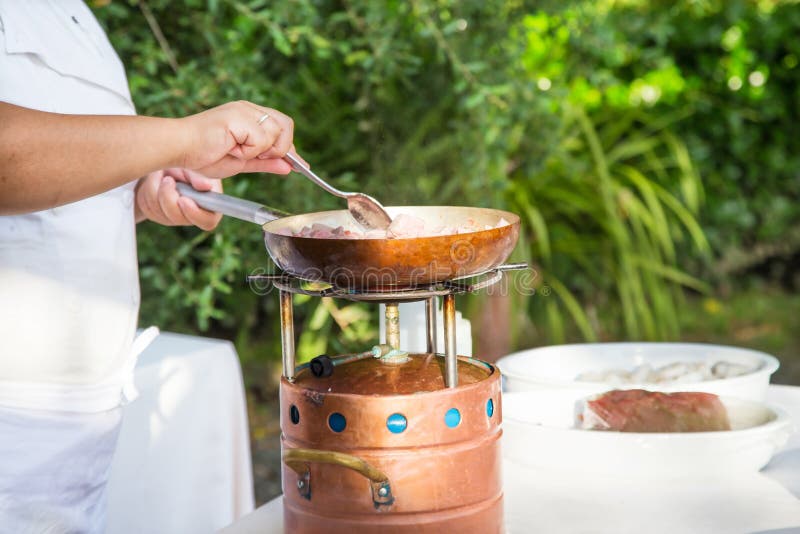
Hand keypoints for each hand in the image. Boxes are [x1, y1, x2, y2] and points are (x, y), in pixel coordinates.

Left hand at [135, 168, 222, 229]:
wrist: (163, 164)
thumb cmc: (183, 164)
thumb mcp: (192, 166)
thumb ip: (198, 177)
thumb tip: (206, 186)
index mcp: (209, 203)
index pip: (208, 221)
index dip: (195, 214)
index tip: (183, 199)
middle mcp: (192, 214)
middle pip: (178, 218)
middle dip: (169, 197)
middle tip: (168, 179)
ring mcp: (173, 217)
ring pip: (159, 213)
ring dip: (156, 190)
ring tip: (160, 174)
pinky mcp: (157, 215)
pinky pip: (147, 209)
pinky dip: (146, 192)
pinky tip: (154, 181)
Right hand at [179, 101, 305, 178]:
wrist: (179, 149)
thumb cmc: (203, 155)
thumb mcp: (242, 162)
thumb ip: (265, 163)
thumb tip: (288, 167)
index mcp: (250, 116)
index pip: (282, 128)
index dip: (291, 149)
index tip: (301, 167)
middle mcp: (249, 109)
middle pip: (286, 125)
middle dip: (279, 148)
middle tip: (257, 157)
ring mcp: (244, 110)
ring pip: (276, 132)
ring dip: (261, 150)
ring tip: (237, 151)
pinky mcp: (239, 116)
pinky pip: (261, 139)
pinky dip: (249, 151)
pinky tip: (231, 148)